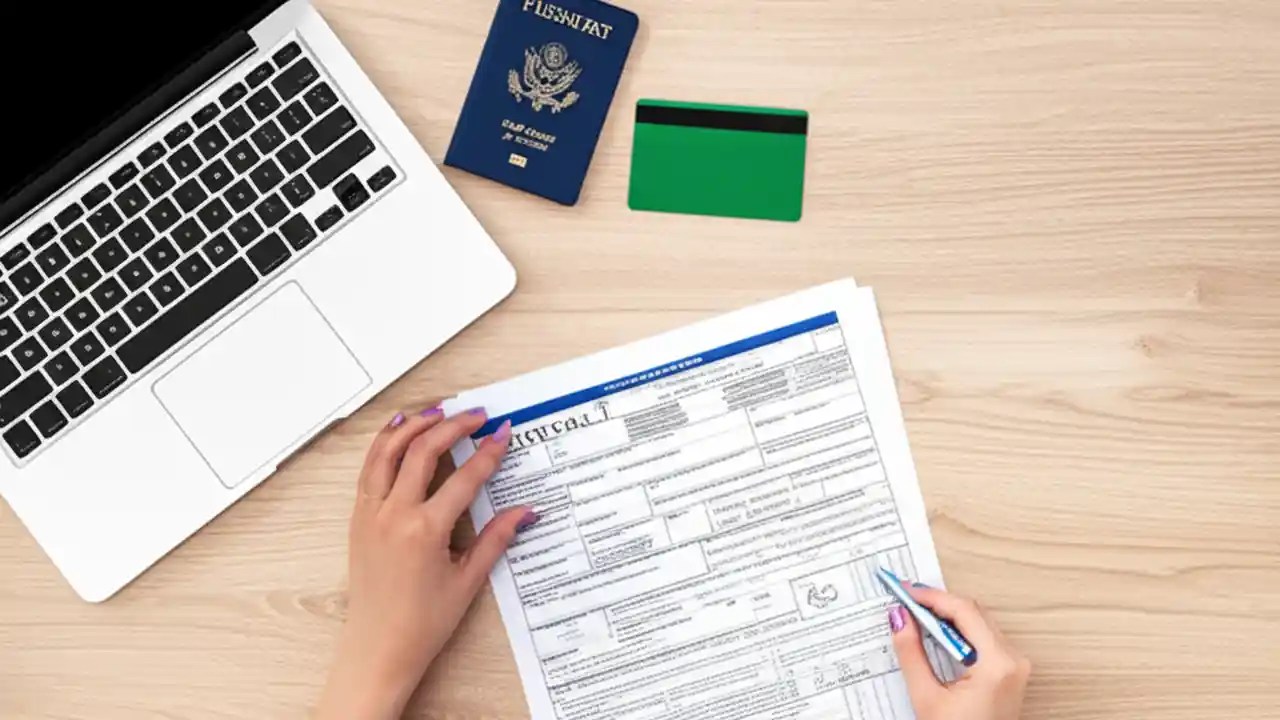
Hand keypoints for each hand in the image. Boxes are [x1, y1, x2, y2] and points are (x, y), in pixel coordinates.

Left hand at [317, 407, 533, 719]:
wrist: (377, 649)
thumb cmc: (421, 623)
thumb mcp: (468, 581)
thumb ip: (496, 538)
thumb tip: (525, 511)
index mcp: (425, 530)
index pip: (464, 477)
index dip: (488, 451)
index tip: (503, 433)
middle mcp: (393, 515)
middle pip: (424, 451)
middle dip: (454, 426)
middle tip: (477, 415)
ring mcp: (370, 513)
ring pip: (388, 450)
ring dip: (413, 425)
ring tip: (438, 411)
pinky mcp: (358, 518)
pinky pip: (369, 468)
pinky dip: (383, 443)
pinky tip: (398, 430)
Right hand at [888, 585, 1030, 719]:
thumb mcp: (927, 697)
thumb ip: (911, 653)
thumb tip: (899, 619)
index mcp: (997, 664)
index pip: (963, 611)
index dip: (931, 597)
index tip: (906, 590)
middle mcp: (1013, 661)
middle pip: (973, 612)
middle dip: (938, 603)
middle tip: (906, 599)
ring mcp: (1016, 666)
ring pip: (980, 622)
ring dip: (949, 616)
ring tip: (917, 615)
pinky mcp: (1011, 672)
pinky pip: (986, 638)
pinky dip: (960, 631)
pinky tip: (938, 634)